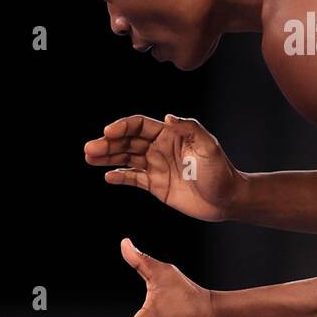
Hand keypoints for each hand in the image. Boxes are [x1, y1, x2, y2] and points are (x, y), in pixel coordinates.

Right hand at [85, 114, 243, 222]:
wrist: (227, 199)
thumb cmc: (221, 171)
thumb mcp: (209, 147)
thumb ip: (190, 129)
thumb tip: (167, 117)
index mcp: (170, 134)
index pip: (139, 125)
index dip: (122, 127)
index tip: (108, 133)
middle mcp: (159, 148)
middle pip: (127, 141)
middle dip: (107, 144)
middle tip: (89, 149)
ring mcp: (155, 166)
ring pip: (126, 158)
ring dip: (107, 157)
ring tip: (89, 158)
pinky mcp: (155, 185)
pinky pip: (133, 178)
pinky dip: (120, 176)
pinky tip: (108, 176)